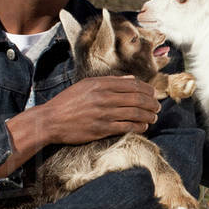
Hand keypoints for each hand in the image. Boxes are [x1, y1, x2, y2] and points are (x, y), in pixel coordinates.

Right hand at [0, 76, 160, 175]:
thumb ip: (109, 81)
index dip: (147, 90)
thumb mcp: (86, 85)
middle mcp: (104, 97)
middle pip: (137, 98)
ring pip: (135, 113)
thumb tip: (131, 80)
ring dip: (148, 115)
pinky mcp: (102, 129)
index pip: (132, 85)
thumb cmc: (68, 102)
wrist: (50, 121)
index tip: (154, 94)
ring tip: (154, 117)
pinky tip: (144, 127)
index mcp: (100, 84)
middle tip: (158, 107)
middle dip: (152, 103)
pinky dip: (139, 126)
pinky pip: (127, 127)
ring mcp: (104, 113)